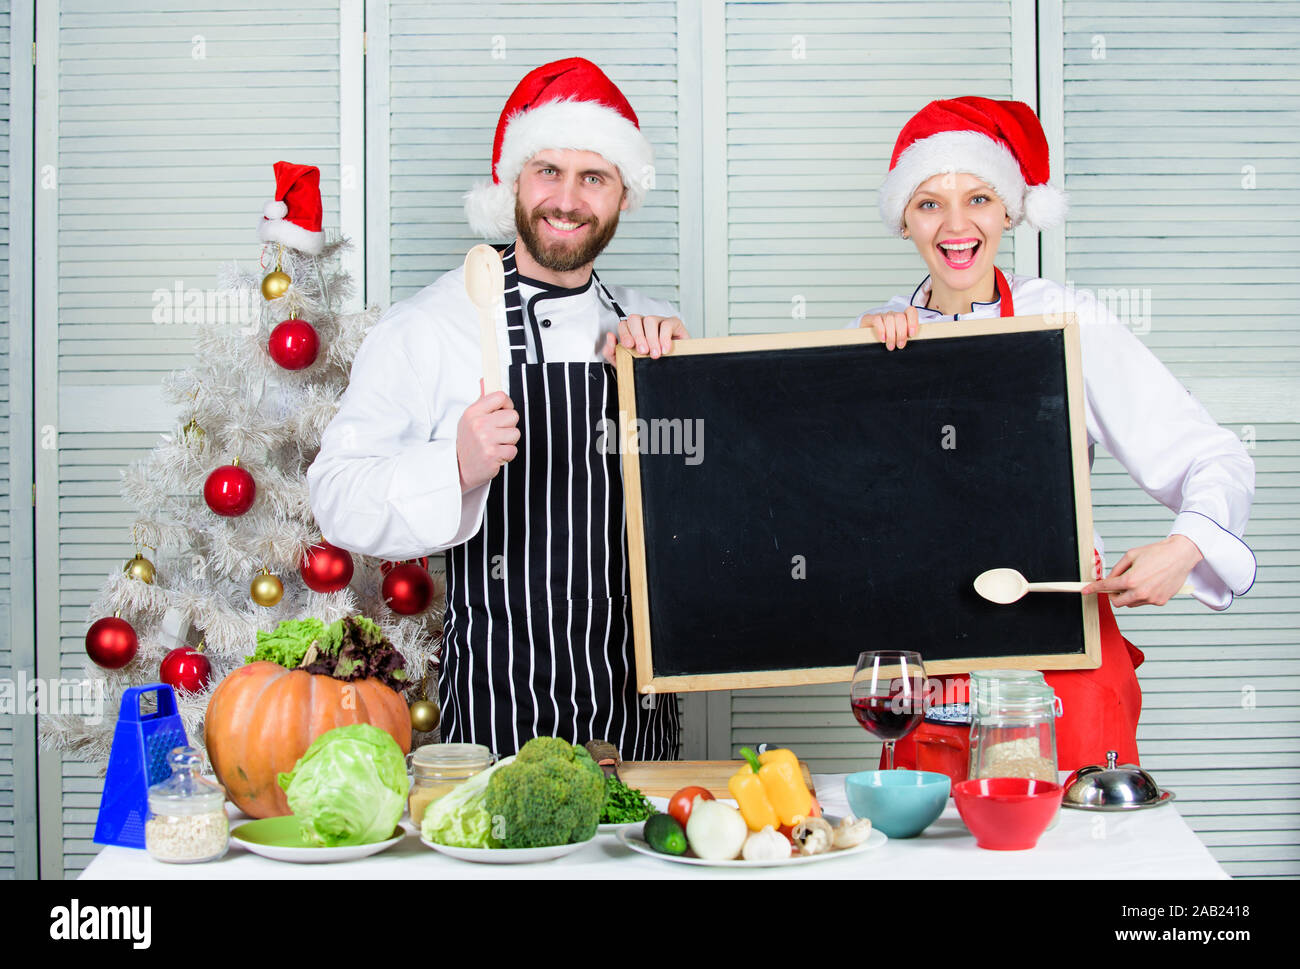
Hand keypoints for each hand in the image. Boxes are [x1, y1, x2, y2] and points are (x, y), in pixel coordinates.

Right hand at [456, 380, 519, 490]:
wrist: (459, 468)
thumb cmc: (468, 442)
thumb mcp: (470, 418)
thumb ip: (482, 400)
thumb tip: (485, 379)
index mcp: (473, 412)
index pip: (500, 396)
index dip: (506, 404)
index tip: (503, 411)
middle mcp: (479, 424)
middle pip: (513, 415)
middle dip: (508, 426)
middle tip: (497, 433)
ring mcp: (486, 440)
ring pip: (515, 433)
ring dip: (508, 441)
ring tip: (495, 445)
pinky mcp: (493, 455)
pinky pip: (513, 450)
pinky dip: (507, 454)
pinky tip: (495, 455)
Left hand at [602, 314, 689, 362]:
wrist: (672, 373)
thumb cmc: (650, 365)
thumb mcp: (627, 362)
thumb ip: (612, 352)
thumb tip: (610, 337)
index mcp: (633, 331)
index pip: (624, 324)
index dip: (625, 334)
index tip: (629, 346)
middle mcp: (645, 325)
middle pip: (635, 319)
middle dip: (637, 336)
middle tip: (642, 351)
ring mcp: (659, 322)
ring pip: (650, 320)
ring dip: (651, 339)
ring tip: (654, 354)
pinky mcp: (674, 324)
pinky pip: (667, 324)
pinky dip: (665, 338)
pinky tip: (664, 349)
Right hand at [859, 306, 918, 349]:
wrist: (864, 340)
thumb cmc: (886, 341)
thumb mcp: (898, 340)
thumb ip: (906, 338)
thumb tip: (917, 341)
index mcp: (901, 318)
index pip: (910, 311)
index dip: (913, 321)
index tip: (912, 334)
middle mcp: (892, 315)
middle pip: (900, 317)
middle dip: (901, 333)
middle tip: (900, 345)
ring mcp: (881, 315)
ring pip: (889, 319)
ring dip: (891, 335)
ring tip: (891, 346)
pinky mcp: (870, 318)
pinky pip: (877, 320)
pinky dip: (881, 330)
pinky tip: (882, 339)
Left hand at [1082, 534, 1203, 607]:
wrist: (1180, 555)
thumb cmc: (1157, 553)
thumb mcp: (1131, 555)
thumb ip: (1117, 569)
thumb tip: (1108, 579)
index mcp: (1131, 580)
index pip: (1106, 587)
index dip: (1093, 589)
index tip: (1085, 590)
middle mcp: (1141, 592)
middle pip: (1117, 602)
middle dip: (1113, 595)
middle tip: (1117, 585)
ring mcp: (1151, 599)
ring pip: (1131, 603)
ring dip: (1128, 595)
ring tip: (1138, 580)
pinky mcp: (1160, 602)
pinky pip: (1144, 602)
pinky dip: (1142, 595)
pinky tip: (1150, 583)